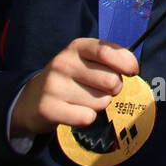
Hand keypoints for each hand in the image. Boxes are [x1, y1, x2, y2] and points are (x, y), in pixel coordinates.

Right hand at [9, 38, 138, 137]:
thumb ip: (112, 59)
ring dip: (99, 104)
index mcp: (77, 47)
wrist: (32, 99)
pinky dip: (86, 117)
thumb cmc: (72, 78)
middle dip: (114, 89)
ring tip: (82, 99)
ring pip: (102, 101)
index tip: (132, 72)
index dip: (127, 64)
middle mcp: (63, 63)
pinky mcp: (47, 108)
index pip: (108, 52)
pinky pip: (87, 117)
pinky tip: (74, 111)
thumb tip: (132, 68)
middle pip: (111, 81)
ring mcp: (53, 85)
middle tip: (99, 89)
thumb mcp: (88, 60)